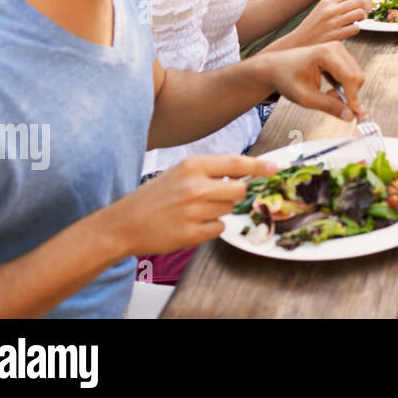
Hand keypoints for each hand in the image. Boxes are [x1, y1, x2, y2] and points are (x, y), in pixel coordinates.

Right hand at [113, 153, 278, 254]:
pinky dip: (210, 228)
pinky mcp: (192, 234)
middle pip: (239, 190)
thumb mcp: (180, 173)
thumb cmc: (154, 196)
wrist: (123, 224)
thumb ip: (211, 171)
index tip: (274, 167)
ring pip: (228, 209)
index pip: (236, 163)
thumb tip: (246, 172)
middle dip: (234, 194)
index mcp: (192, 166)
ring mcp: (194, 212)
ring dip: (218, 211)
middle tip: (215, 196)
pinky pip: (219, 229)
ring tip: (194, 211)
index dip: (259, 166)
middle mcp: (195, 187)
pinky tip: (190, 224)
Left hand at [249, 42, 365, 121]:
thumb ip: (329, 106)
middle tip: (328, 101)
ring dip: (345, 91)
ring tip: (325, 95)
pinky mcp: (339, 55)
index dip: (354, 98)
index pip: (350, 78)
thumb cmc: (286, 79)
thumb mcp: (305, 98)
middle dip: (348, 94)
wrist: (275, 68)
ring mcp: (339, 50)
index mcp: (326, 53)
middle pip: (357, 76)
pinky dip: (343, 86)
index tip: (356, 115)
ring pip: (355, 76)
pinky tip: (329, 90)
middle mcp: (336, 47)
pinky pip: (350, 74)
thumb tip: (351, 116)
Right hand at [289, 0, 377, 45]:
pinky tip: (351, 29)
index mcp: (327, 1)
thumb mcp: (322, 8)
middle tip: (370, 8)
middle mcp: (330, 10)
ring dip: (363, 17)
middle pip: (359, 1)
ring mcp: (333, 23)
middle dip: (369, 4)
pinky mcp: (336, 36)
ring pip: (359, 14)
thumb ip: (338, 2)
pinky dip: (356, 28)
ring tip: (359, 19)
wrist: (299, 42)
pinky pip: (355, 28)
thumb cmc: (313, 25)